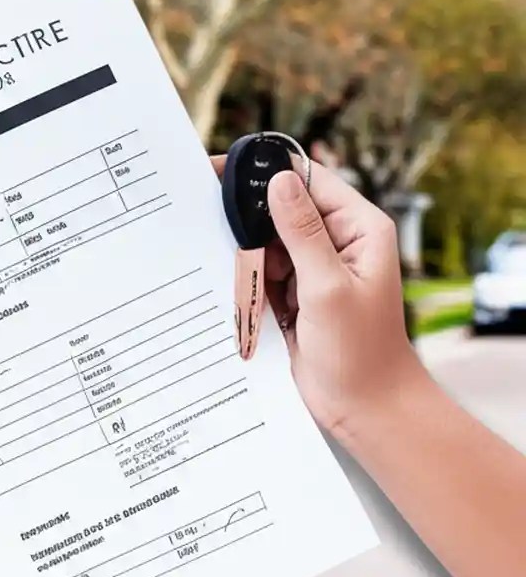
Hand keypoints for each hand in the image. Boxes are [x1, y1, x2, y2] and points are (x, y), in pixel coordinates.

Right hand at [213, 157, 424, 438]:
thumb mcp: (327, 287)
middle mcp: (339, 242)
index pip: (311, 181)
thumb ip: (303, 232)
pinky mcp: (298, 294)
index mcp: (360, 229)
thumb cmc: (359, 352)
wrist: (363, 407)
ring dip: (249, 253)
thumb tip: (280, 181)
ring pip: (269, 242)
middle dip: (252, 217)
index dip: (269, 172)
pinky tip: (240, 289)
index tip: (225, 169)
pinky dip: (250, 277)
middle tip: (214, 220)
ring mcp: (316, 269)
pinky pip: (265, 271)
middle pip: (284, 209)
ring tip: (241, 274)